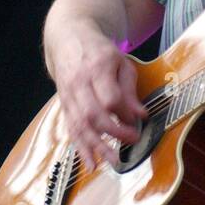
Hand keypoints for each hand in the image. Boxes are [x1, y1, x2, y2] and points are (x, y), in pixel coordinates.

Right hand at [46, 23, 145, 172]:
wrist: (67, 39)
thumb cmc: (98, 51)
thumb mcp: (121, 61)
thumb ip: (129, 89)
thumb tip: (140, 115)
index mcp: (96, 68)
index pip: (109, 97)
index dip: (124, 113)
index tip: (137, 121)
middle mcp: (79, 83)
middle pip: (92, 114)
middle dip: (113, 132)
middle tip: (132, 141)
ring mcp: (68, 95)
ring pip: (79, 125)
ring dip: (96, 147)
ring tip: (112, 162)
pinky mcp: (64, 106)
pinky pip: (71, 129)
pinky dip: (80, 149)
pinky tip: (90, 164)